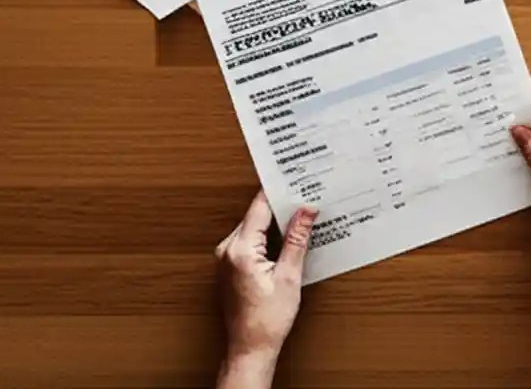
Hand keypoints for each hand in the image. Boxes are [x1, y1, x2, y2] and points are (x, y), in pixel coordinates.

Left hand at [214, 192, 317, 387]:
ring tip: (299, 223)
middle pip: (256, 215)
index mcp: (240, 250)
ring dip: (275, 223)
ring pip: (253, 227)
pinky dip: (267, 237)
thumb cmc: (267, 320)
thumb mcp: (289, 276)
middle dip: (281, 208)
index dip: (279, 192)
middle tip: (305, 202)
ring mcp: (225, 258)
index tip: (295, 182)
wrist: (250, 348)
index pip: (259, 207)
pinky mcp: (229, 264)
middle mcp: (227, 250)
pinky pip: (249, 240)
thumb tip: (306, 211)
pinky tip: (285, 242)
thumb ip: (297, 239)